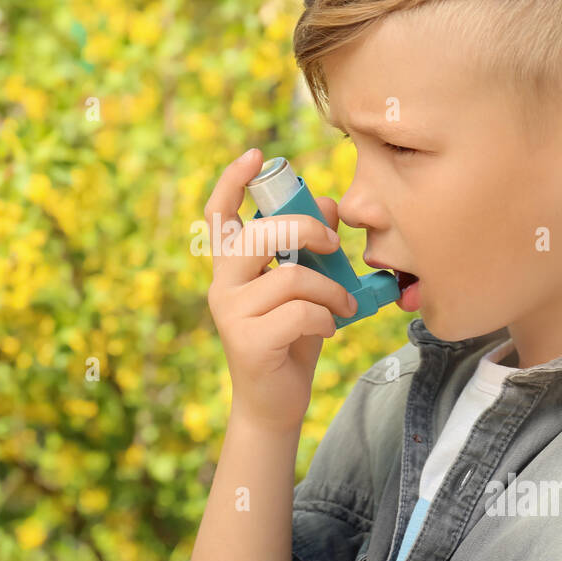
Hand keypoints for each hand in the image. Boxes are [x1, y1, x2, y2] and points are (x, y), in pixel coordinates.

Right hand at [203, 150, 354, 431]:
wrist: (275, 404)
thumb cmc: (291, 340)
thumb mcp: (305, 288)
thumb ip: (310, 250)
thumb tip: (328, 204)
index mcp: (232, 267)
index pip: (219, 216)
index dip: (232, 182)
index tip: (255, 156)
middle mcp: (222, 285)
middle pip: (259, 235)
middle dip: (307, 231)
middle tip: (335, 245)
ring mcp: (231, 314)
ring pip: (289, 276)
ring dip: (329, 289)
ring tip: (342, 305)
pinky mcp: (247, 341)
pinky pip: (298, 312)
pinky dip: (325, 318)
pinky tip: (327, 330)